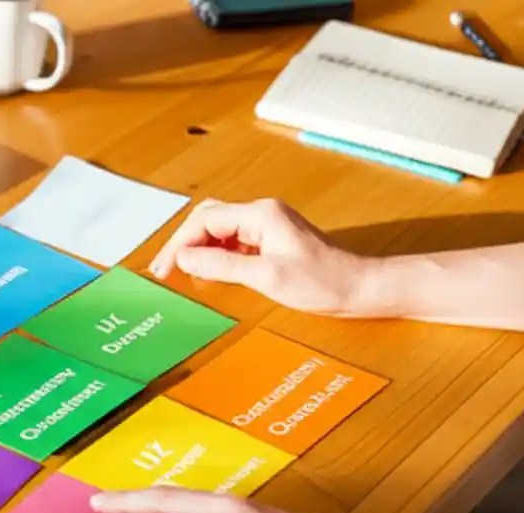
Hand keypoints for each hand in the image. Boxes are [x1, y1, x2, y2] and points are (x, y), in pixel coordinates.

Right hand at [149, 198, 379, 315]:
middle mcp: (262, 213)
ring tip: (182, 272)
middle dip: (183, 243)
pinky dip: (216, 254)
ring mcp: (268, 225)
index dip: (179, 244)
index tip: (163, 268)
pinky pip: (233, 240)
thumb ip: (222, 266)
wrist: (360, 287)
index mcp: (260, 215)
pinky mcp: (272, 239)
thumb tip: (184, 258)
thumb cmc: (322, 282)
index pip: (205, 221)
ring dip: (198, 248)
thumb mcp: (266, 277)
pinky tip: (210, 271)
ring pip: (219, 229)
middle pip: (208, 219)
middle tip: (164, 270)